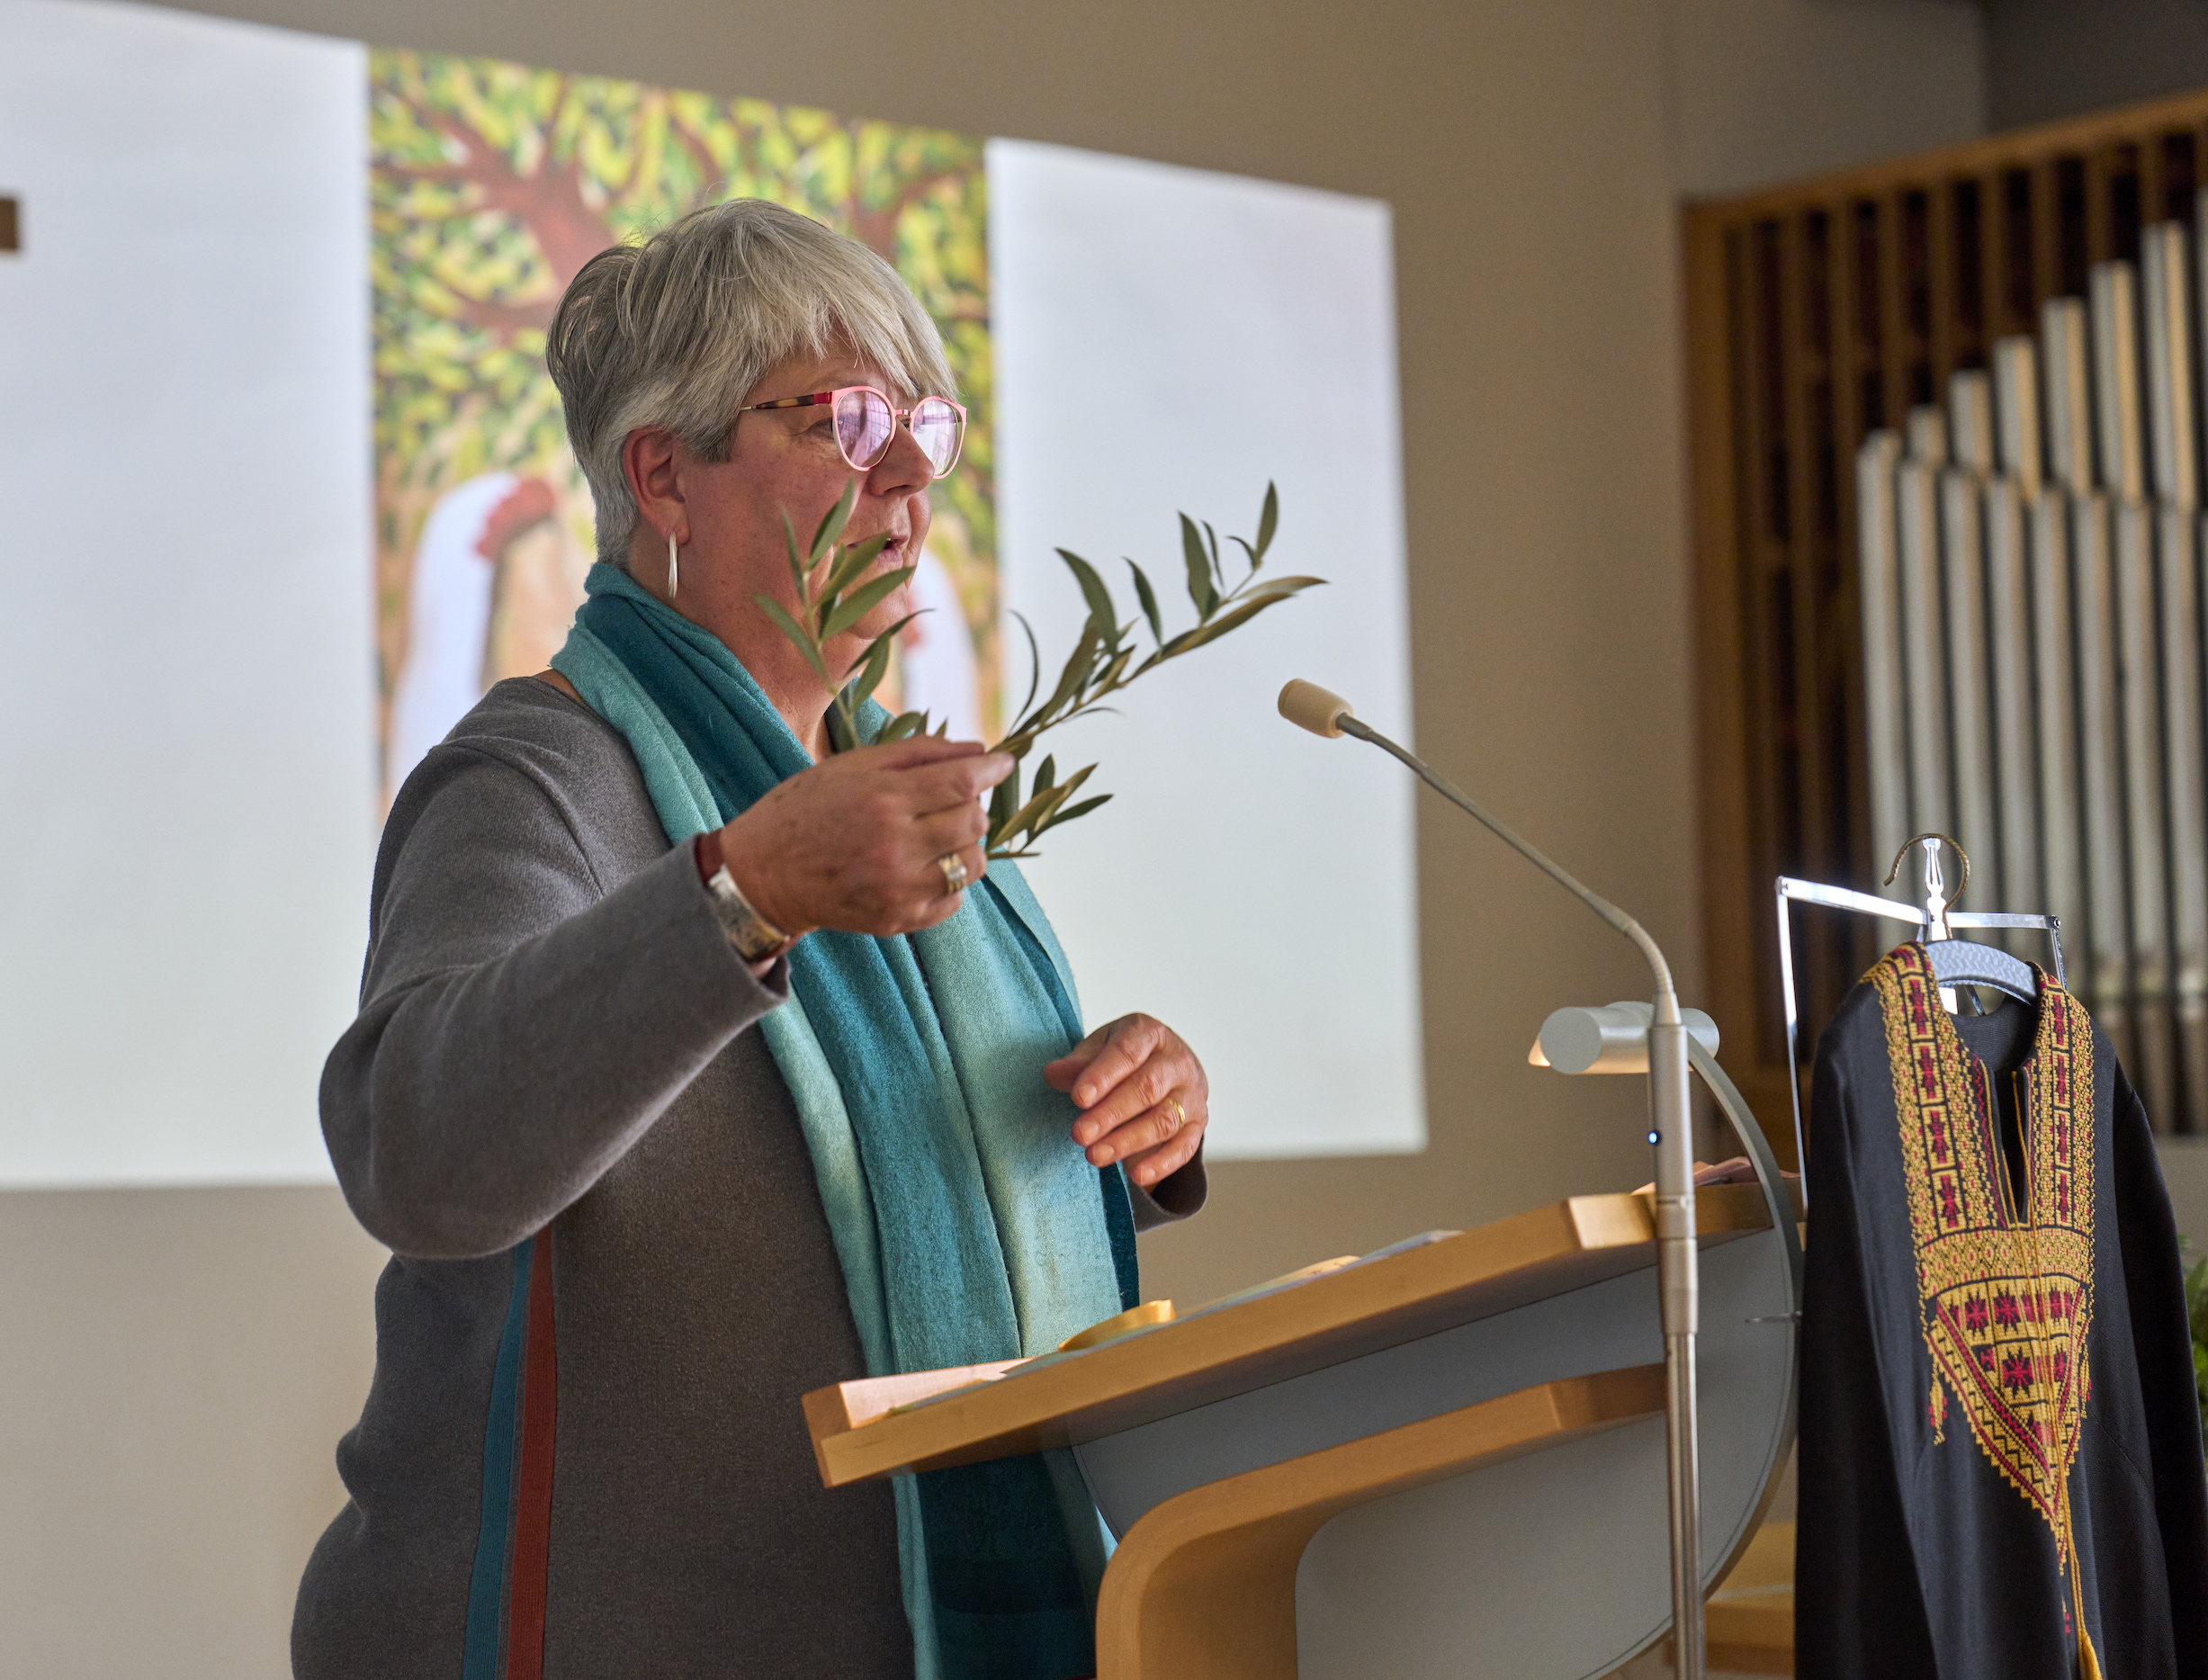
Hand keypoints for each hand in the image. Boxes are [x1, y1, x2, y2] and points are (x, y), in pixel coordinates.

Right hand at [711, 737, 1009, 937]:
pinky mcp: (898, 920)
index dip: (992, 770)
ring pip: (973, 864)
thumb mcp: (852, 766)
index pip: (961, 783)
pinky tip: (921, 865)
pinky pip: (954, 899)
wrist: (762, 876)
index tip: (1005, 762)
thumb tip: (979, 751)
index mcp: (882, 800)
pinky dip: (950, 879)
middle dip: (974, 804)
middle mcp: (895, 847)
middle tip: (951, 798)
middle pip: (973, 822)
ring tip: (936, 833)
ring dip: (966, 844)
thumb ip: (918, 753)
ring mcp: (898, 889)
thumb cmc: (805, 810)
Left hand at [1044, 1014, 1208, 1189]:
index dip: (1102, 1075)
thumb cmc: (1124, 1059)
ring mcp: (1191, 1093)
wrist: (1169, 1069)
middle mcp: (1176, 1060)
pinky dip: (1162, 1164)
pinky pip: (1185, 1147)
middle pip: (1146, 1088)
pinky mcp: (1198, 1123)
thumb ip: (1078, 1064)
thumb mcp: (1098, 1050)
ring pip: (1164, 1120)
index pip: (1127, 1052)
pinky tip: (1136, 1177)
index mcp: (1148, 1033)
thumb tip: (1052, 1074)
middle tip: (1079, 1134)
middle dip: (1110, 1114)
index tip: (1078, 1098)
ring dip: (1128, 1141)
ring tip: (1094, 1156)